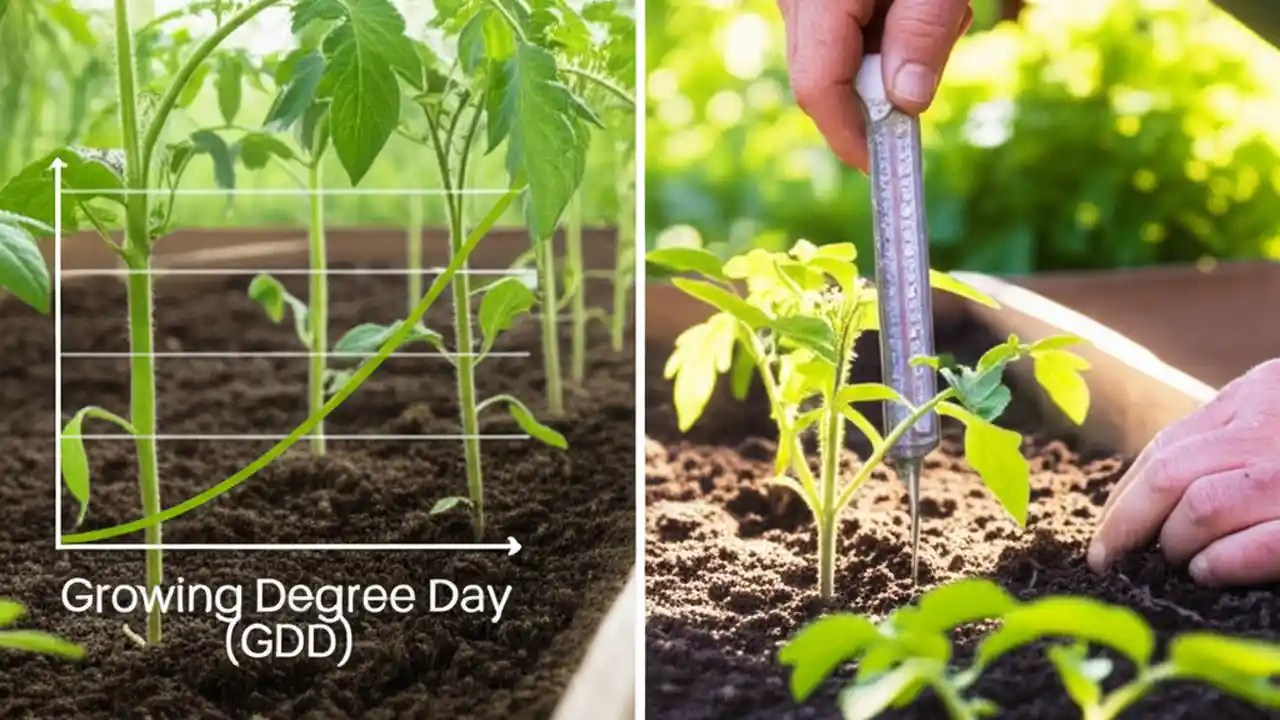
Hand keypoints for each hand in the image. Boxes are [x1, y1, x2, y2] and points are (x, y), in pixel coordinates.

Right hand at [777, 0, 972, 169]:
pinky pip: (834, 36)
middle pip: (819, 80)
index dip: (847, 135)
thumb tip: (908, 104)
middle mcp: (795, 0)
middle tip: (928, 67)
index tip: (880, 164)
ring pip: (827, 61)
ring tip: (931, 13)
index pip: (818, 87)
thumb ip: (922, 35)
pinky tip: (910, 7)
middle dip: (873, 95)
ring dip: (882, 60)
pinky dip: (876, 37)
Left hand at [1088, 360, 1279, 585]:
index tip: (1103, 532)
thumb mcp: (1277, 416)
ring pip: (1201, 507)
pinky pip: (1258, 546)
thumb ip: (1230, 437)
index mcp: (1258, 392)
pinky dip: (1222, 563)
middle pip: (1170, 474)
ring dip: (1174, 543)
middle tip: (1108, 559)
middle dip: (1128, 524)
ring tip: (1175, 563)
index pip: (1167, 445)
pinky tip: (1208, 572)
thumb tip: (1160, 496)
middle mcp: (1269, 427)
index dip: (1125, 495)